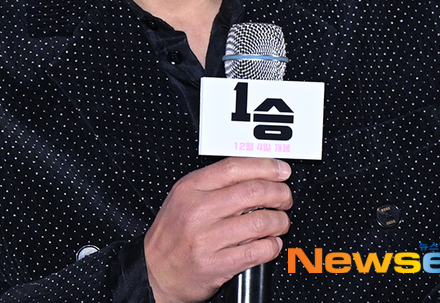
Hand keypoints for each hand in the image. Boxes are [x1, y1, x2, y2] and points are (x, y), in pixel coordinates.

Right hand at [143, 157, 291, 302]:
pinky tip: (272, 243)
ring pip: (258, 222)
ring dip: (279, 221)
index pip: (234, 168)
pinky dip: (272, 246)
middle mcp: (197, 211)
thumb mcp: (184, 197)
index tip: (280, 170)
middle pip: (251, 192)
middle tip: (285, 197)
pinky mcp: (215, 265)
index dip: (264, 166)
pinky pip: (255, 251)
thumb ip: (214, 183)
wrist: (154, 272)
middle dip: (278, 193)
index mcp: (190, 188)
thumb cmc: (172, 234)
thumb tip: (254, 173)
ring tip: (281, 221)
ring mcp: (206, 239)